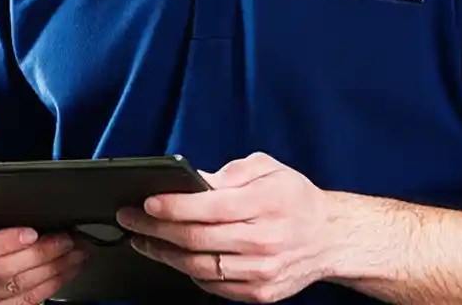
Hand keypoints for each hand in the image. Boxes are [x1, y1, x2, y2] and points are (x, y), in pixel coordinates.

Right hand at [0, 213, 88, 304]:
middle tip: (68, 239)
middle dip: (43, 253)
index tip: (32, 232)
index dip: (4, 241)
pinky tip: (60, 274)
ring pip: (17, 289)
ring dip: (53, 271)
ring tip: (73, 254)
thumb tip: (30, 212)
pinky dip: (47, 288)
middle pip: (1, 270)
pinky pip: (22, 304)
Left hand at [115, 152, 339, 303]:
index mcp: (266, 203)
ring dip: (163, 254)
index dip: (172, 205)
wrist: (330, 238)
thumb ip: (230, 173)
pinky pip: (213, 287)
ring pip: (199, 267)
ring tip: (143, 240)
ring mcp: (261, 271)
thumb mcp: (268, 168)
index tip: (147, 202)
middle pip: (196, 238)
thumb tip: (192, 180)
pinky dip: (189, 272)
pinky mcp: (260, 293)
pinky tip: (175, 257)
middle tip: (131, 219)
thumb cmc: (295, 199)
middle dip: (154, 229)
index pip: (208, 206)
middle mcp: (264, 240)